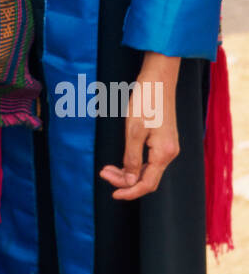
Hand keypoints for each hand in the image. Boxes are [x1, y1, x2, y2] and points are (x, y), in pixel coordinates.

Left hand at [100, 55, 179, 200]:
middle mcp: (170, 153)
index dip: (129, 192)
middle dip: (124, 180)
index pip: (147, 184)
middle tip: (103, 173)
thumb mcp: (134, 130)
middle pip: (147, 178)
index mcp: (164, 153)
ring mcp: (168, 146)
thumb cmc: (146, 100)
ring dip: (128, 172)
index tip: (112, 194)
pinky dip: (134, 163)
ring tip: (107, 168)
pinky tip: (122, 160)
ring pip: (147, 169)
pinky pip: (149, 159)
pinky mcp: (163, 139)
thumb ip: (131, 158)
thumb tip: (129, 181)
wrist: (159, 79)